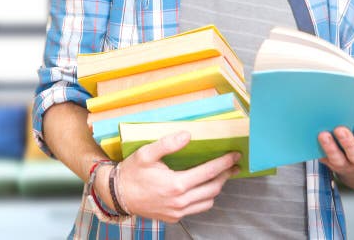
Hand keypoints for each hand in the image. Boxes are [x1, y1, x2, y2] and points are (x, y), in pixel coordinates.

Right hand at [96, 131, 239, 222]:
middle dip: (226, 175)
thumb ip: (168, 144)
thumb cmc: (132, 173)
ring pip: (208, 201)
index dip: (224, 163)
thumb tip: (187, 135)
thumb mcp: (146, 153)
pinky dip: (205, 198)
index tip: (234, 155)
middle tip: (233, 165)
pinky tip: (203, 188)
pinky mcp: (174, 217)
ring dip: (217, 188)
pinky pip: (198, 209)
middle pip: (213, 188)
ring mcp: (178, 211)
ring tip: (220, 176)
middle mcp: (180, 201)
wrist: (118, 195)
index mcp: (176, 184)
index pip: (209, 172)